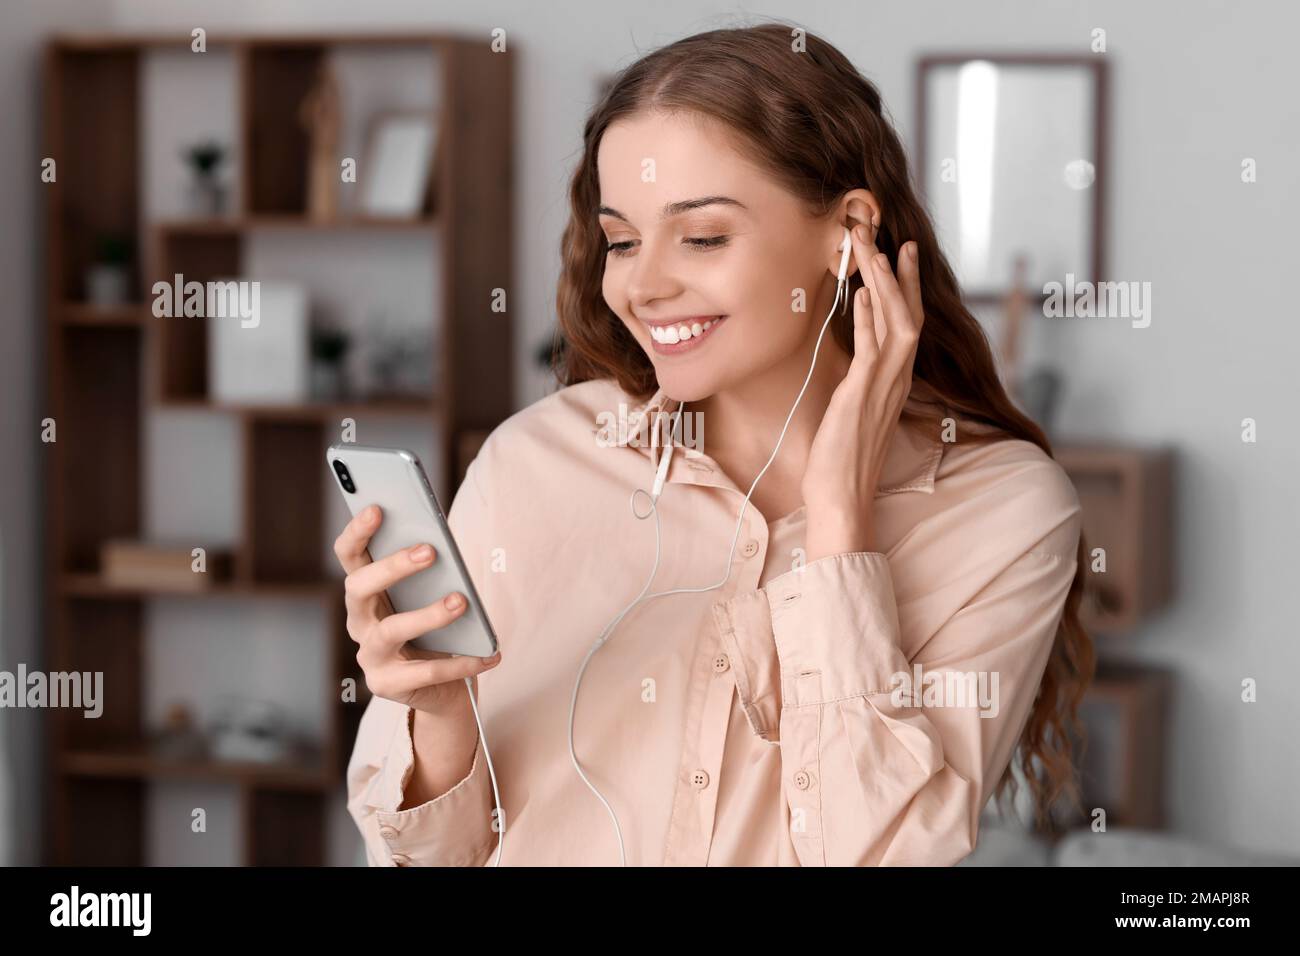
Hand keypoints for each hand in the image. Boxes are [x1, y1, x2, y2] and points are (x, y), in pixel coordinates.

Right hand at [332, 504, 501, 714]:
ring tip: (461, 601)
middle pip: (359, 588)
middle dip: (392, 567)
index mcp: (366, 592)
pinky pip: (425, 672)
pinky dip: (461, 662)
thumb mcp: (432, 597)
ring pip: (391, 630)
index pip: (349, 556)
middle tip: (429, 551)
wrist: (444, 687)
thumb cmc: (438, 630)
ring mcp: (369, 656)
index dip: (357, 532)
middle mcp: (360, 621)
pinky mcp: (386, 685)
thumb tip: (442, 544)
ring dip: (428, 614)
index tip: (378, 508)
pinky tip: (489, 654)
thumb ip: (431, 572)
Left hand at [801, 224, 925, 559]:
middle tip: (887, 235)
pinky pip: (874, 347)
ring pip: (895, 321)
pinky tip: (859, 294)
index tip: (897, 255)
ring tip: (872, 248)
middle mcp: (897, 379)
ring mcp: (884, 386)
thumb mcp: (852, 407)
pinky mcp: (864, 395)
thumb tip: (861, 343)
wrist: (842, 497)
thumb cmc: (842, 460)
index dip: (903, 287)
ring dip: (882, 282)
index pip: (906, 323)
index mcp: (895, 381)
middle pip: (907, 313)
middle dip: (897, 272)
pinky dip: (869, 318)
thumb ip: (861, 375)